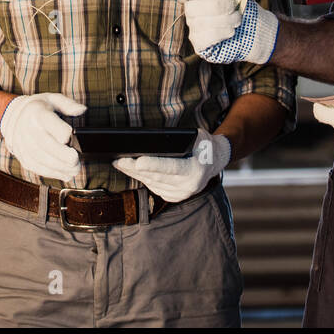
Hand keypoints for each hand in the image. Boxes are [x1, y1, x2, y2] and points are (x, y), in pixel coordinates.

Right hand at [0, 92, 85, 180]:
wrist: (12, 118)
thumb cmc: (38, 108)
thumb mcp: (53, 99)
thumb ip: (69, 104)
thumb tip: (82, 110)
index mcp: (37, 114)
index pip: (50, 124)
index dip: (63, 132)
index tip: (72, 136)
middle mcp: (28, 130)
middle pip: (45, 145)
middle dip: (63, 156)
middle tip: (77, 162)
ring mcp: (23, 145)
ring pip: (41, 160)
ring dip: (59, 168)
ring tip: (74, 170)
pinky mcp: (23, 157)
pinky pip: (37, 168)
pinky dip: (52, 173)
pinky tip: (64, 174)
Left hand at [112, 128, 231, 201]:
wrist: (215, 160)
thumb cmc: (204, 145)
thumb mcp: (197, 136)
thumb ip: (180, 140)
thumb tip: (152, 142)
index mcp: (196, 170)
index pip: (172, 167)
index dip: (154, 165)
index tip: (137, 161)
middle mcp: (189, 186)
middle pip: (157, 176)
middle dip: (135, 168)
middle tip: (119, 160)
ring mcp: (181, 194)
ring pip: (152, 183)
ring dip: (135, 173)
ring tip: (120, 163)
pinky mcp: (174, 197)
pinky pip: (154, 187)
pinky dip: (142, 178)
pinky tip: (131, 170)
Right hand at [174, 0, 277, 64]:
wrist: (255, 31)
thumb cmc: (244, 10)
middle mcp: (193, 13)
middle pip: (191, 8)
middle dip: (216, 6)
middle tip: (233, 8)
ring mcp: (194, 30)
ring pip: (200, 24)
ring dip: (224, 20)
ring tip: (237, 21)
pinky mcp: (200, 45)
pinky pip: (204, 39)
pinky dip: (221, 33)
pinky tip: (231, 31)